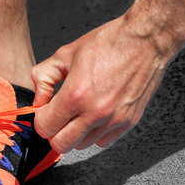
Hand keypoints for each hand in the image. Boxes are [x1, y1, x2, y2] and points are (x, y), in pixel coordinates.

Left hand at [31, 17, 172, 152]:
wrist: (146, 40)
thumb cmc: (109, 42)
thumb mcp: (65, 54)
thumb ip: (44, 78)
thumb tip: (38, 100)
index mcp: (76, 95)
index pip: (45, 127)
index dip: (40, 119)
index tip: (45, 110)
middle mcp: (95, 112)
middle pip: (61, 144)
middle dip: (53, 131)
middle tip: (57, 116)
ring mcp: (114, 119)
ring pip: (82, 145)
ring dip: (74, 133)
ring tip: (78, 113)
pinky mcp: (129, 121)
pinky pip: (104, 142)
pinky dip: (95, 134)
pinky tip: (94, 116)